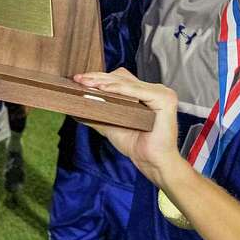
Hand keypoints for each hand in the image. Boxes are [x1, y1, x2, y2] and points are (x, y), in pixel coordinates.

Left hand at [73, 68, 181, 185]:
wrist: (151, 162)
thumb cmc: (136, 145)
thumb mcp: (110, 125)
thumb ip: (96, 115)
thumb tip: (75, 109)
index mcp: (146, 93)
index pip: (120, 79)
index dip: (99, 77)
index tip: (80, 79)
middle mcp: (155, 90)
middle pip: (122, 78)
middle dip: (98, 78)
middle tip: (78, 79)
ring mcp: (162, 93)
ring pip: (127, 82)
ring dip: (104, 82)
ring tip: (86, 83)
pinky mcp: (165, 99)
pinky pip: (137, 91)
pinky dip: (119, 89)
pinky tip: (103, 89)